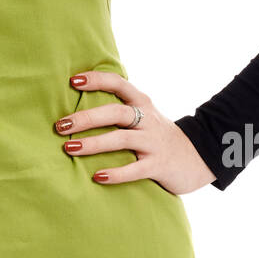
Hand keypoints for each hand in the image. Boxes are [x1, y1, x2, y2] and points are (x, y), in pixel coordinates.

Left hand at [54, 70, 216, 194]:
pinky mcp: (158, 166)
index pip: (119, 83)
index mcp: (142, 103)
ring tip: (69, 148)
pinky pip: (135, 169)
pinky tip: (97, 177)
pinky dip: (116, 173)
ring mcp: (154, 143)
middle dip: (87, 118)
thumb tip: (77, 106)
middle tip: (61, 125)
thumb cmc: (157, 136)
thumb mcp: (143, 116)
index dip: (97, 80)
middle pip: (116, 112)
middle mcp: (148, 120)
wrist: (198, 158)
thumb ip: (119, 109)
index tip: (73, 81)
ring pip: (122, 139)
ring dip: (93, 143)